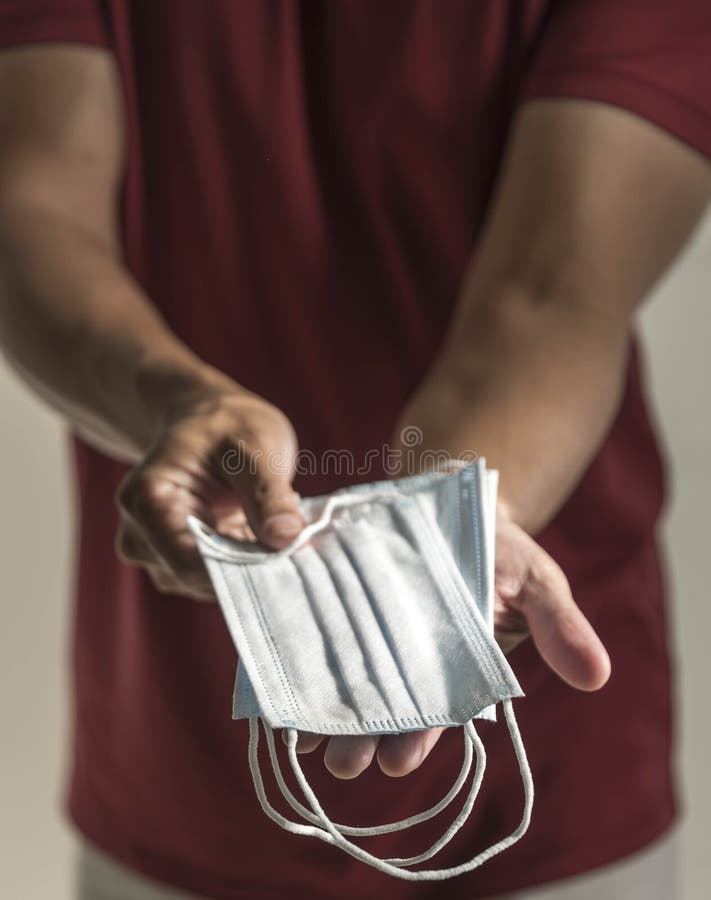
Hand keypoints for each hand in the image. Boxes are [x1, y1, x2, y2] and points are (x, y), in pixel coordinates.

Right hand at [116, 385, 304, 596]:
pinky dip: (245, 567)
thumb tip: (287, 537)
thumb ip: (268, 491)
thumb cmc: (228, 426)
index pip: (187, 560)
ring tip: (271, 529)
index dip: (239, 567)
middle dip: (248, 567)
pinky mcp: (177, 565)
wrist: (212, 423)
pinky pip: (217, 582)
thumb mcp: (255, 445)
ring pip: (209, 586)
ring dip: (248, 568)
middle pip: (197, 578)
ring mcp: (155, 555)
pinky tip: (260, 539)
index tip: (284, 555)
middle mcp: (139, 534)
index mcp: (146, 499)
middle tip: (291, 541)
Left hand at [292, 502, 609, 778]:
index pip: (433, 715)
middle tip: (341, 761)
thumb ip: (557, 625)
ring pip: (342, 682)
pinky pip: (313, 634)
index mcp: (453, 667)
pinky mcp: (335, 601)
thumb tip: (598, 675)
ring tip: (301, 735)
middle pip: (380, 710)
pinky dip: (296, 656)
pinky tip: (275, 675)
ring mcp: (367, 633)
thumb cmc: (497, 548)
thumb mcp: (534, 580)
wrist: (450, 497)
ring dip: (321, 712)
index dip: (416, 739)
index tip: (396, 760)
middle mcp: (405, 660)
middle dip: (360, 739)